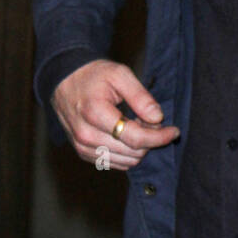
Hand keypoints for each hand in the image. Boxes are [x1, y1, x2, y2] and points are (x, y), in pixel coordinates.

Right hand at [51, 59, 179, 169]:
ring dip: (140, 147)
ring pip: (126, 161)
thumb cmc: (93, 75)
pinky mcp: (84, 153)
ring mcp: (83, 147)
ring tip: (138, 124)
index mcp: (94, 113)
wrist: (63, 80)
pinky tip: (127, 133)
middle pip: (133, 152)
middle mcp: (85, 135)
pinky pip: (115, 163)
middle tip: (151, 120)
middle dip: (150, 139)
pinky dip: (128, 152)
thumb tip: (158, 118)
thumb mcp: (119, 74)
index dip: (159, 137)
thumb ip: (140, 96)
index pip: (135, 137)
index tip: (174, 130)